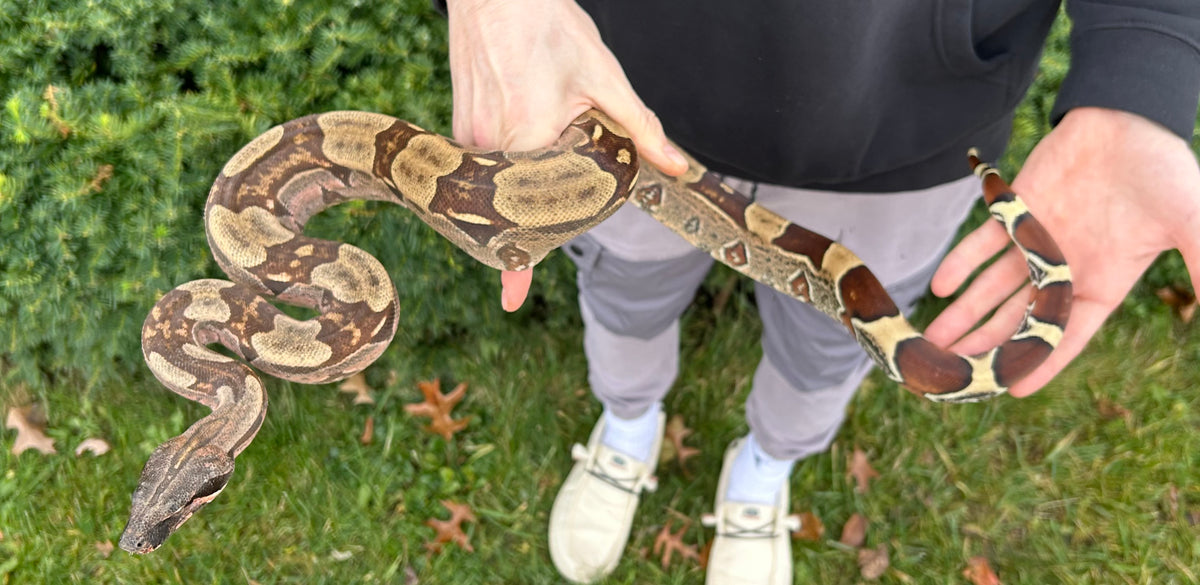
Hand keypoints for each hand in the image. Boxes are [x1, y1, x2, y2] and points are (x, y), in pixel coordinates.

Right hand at [447, 0, 687, 310]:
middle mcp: (488, 145)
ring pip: (494, 188)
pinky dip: (503, 172)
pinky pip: (481, 167)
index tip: (511, 301)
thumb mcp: (604, 76)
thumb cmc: (548, 26)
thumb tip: (675, 166)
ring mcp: (466, 139)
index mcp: (528, 136)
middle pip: (512, 208)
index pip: (525, 213)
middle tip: (547, 227)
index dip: (516, 262)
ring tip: (539, 176)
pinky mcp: (456, 129)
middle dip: (531, 226)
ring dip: (518, 195)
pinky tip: (523, 140)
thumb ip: (639, 128)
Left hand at [926, 107, 1199, 396]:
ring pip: (993, 287)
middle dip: (988, 346)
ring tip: (934, 342)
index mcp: (1103, 282)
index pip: (1067, 334)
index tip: (1012, 390)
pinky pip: (982, 243)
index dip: (1041, 363)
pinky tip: (940, 286)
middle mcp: (1065, 268)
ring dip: (965, 313)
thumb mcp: (1193, 220)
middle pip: (1019, 318)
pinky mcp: (1016, 211)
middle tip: (954, 374)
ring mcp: (1037, 241)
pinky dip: (961, 263)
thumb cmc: (1165, 170)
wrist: (1131, 115)